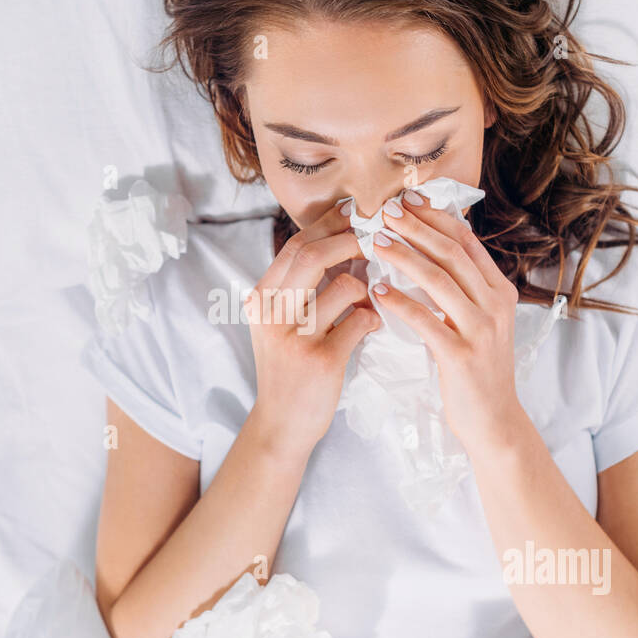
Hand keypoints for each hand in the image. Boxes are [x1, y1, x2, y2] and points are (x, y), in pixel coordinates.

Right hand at [246, 201, 381, 456]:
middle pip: (314, 255)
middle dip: (351, 241)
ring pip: (344, 287)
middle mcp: (272, 314)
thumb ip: (299, 289)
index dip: (328, 224)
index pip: (295, 246)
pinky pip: (360, 321)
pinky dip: (373, 319)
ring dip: (367, 288)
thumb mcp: (278, 325)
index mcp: (262, 299)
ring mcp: (295, 337)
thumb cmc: (288, 370)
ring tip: (370, 300)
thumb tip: (342, 245)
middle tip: (375, 240)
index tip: (353, 212)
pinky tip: (372, 327)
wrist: (281, 425)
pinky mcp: (321, 360)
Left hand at [371, 192, 524, 450]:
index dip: (435, 217)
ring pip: (439, 281)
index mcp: (499, 291)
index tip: (406, 200)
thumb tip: (427, 253)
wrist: (494, 421)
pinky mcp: (461, 355)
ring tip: (375, 242)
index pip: (466, 242)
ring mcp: (481, 330)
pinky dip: (400, 303)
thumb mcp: (478, 323)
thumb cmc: (476, 372)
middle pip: (452, 253)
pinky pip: (427, 321)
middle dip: (416, 228)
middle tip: (384, 210)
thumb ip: (460, 291)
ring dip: (404, 257)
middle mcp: (495, 305)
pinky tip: (377, 292)